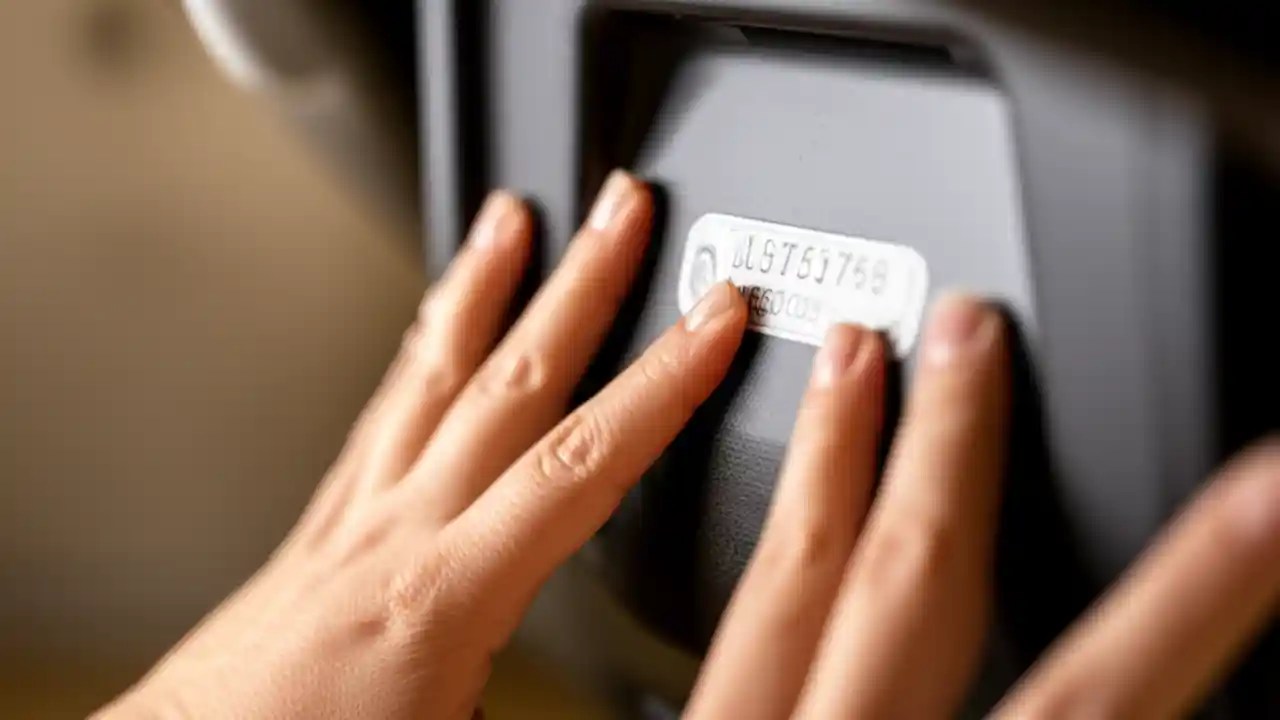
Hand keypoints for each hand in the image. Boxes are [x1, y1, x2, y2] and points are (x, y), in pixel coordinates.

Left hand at [97, 171, 749, 718]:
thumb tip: (642, 698)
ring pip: (432, 373)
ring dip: (484, 285)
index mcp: (446, 597)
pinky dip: (419, 351)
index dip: (661, 383)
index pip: (581, 463)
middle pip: (510, 380)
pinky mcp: (325, 527)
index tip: (711, 317)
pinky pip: (382, 412)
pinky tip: (433, 326)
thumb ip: (549, 699)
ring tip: (511, 217)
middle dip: (582, 283)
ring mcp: (355, 519)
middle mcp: (399, 532)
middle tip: (623, 208)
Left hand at [684, 295, 1279, 718]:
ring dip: (818, 456)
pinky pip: (684, 633)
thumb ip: (1029, 715)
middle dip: (949, 450)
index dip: (1188, 592)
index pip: (1082, 700)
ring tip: (849, 349)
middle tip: (975, 328)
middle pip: (903, 591)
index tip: (1262, 491)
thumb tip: (1067, 686)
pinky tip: (710, 482)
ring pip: (771, 588)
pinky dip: (696, 544)